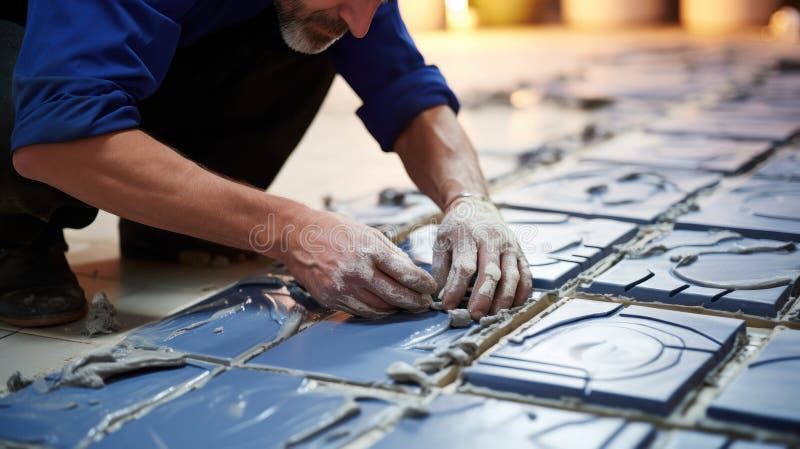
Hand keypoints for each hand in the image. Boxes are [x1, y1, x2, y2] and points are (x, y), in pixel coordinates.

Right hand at [282, 209, 435, 317]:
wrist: (297, 236)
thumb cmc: (334, 230)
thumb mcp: (367, 232)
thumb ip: (391, 253)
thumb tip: (412, 271)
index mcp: (369, 249)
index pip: (405, 273)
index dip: (422, 284)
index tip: (430, 288)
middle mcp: (356, 270)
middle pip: (395, 295)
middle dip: (414, 302)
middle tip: (424, 304)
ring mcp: (342, 286)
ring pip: (379, 308)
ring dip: (396, 310)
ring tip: (406, 307)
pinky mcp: (331, 298)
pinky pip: (360, 311)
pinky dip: (376, 312)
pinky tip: (384, 308)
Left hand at [433, 197, 532, 319]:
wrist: (476, 208)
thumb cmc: (456, 230)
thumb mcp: (441, 242)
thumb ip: (442, 269)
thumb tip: (443, 298)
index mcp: (468, 235)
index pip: (464, 267)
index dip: (457, 289)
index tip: (449, 307)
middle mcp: (492, 239)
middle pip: (491, 272)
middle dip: (484, 297)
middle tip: (475, 316)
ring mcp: (509, 245)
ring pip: (512, 275)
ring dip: (504, 299)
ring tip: (494, 316)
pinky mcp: (520, 252)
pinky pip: (526, 275)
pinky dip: (522, 293)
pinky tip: (513, 306)